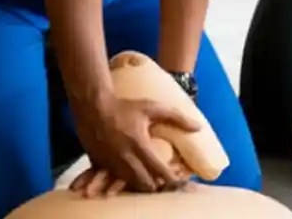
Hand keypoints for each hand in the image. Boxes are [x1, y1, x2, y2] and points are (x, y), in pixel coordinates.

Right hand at [68, 93, 199, 196]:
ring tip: (152, 183)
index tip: (178, 180)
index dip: (169, 177)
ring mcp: (110, 163)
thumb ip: (177, 117)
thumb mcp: (153, 108)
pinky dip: (124, 182)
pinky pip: (113, 180)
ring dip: (141, 185)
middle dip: (156, 185)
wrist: (93, 108)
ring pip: (129, 184)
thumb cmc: (125, 107)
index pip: (157, 169)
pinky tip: (132, 179)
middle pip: (143, 182)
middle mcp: (124, 157)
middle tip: (165, 183)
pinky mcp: (99, 164)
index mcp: (139, 144)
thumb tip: (198, 127)